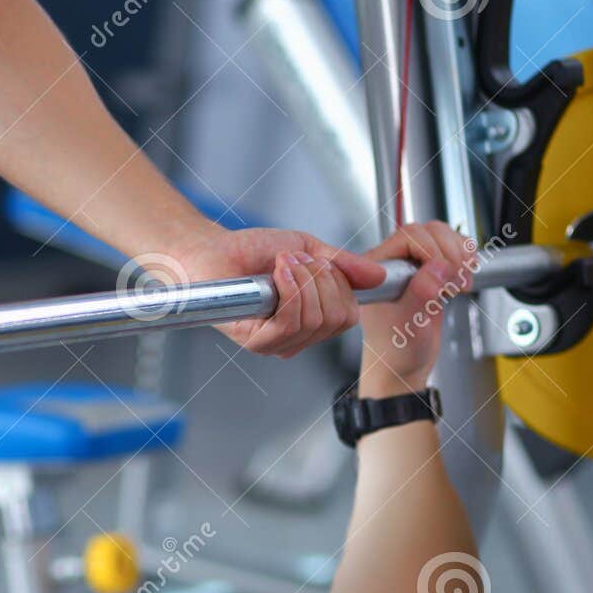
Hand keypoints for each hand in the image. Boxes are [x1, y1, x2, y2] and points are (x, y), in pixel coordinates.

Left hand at [167, 226, 387, 356]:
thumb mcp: (308, 249)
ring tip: (280, 265)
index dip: (339, 283)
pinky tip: (276, 276)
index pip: (349, 315)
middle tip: (293, 260)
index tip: (316, 260)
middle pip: (336, 319)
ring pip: (315, 320)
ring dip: (302, 281)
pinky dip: (289, 292)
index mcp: (312, 320)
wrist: (213, 249)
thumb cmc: (252, 251)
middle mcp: (297, 337)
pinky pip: (289, 324)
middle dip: (320, 278)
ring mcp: (277, 343)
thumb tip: (379, 276)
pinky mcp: (256, 342)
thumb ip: (343, 264)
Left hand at [358, 221, 476, 395]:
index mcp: (374, 271)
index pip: (407, 237)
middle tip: (458, 280)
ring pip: (441, 235)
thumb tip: (438, 267)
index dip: (432, 250)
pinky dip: (464, 256)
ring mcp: (410, 266)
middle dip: (450, 253)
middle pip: (427, 231)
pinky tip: (464, 276)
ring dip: (460, 253)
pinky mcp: (427, 271)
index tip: (444, 275)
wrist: (403, 365)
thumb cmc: (395, 351)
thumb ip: (422, 293)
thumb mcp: (409, 325)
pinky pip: (449, 247)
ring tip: (461, 281)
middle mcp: (391, 264)